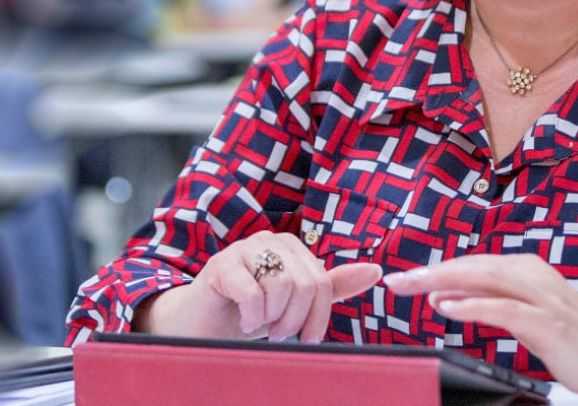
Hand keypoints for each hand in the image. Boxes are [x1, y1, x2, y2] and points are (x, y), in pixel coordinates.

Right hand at [133, 230, 381, 342]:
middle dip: (293, 320)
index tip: (305, 336)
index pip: (322, 282)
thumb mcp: (296, 304)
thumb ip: (332, 287)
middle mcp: (268, 240)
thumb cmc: (250, 313)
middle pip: (305, 284)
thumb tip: (375, 271)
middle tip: (275, 331)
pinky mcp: (220, 266)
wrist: (201, 325)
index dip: (317, 317)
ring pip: (282, 287)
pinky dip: (251, 317)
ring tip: (257, 322)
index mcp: (291, 246)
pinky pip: (254, 295)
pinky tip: (240, 317)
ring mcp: (242, 249)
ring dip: (271, 318)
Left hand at [383, 254, 577, 397]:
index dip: (434, 271)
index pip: (470, 265)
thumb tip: (441, 297)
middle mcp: (529, 274)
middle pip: (471, 266)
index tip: (403, 279)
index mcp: (521, 269)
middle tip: (398, 281)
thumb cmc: (566, 332)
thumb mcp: (518, 312)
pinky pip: (503, 307)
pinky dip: (472, 305)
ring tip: (414, 287)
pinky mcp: (547, 320)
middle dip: (431, 272)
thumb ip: (483, 301)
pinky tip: (447, 306)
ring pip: (484, 279)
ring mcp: (539, 295)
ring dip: (444, 281)